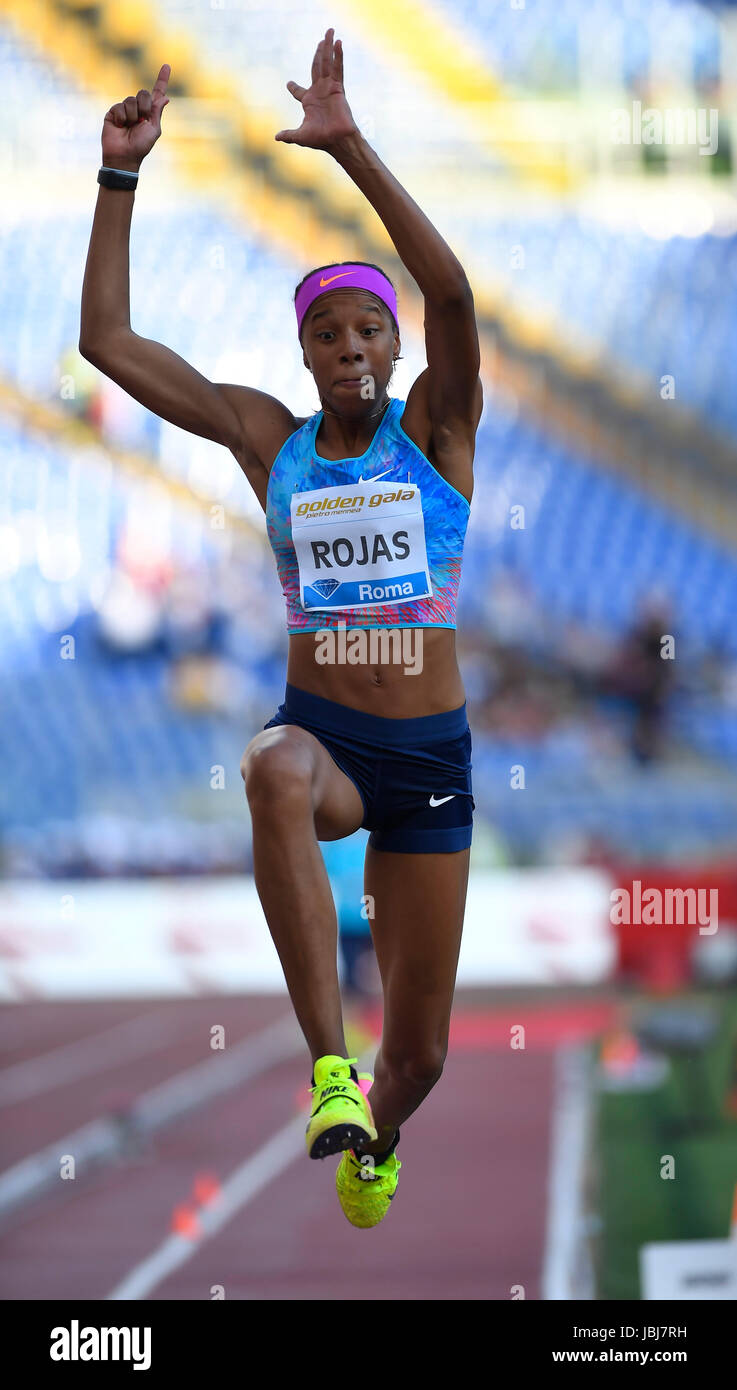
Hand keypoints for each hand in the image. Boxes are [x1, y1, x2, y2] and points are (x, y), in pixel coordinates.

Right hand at [101, 64, 170, 170]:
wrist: (123, 156)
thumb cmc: (140, 146)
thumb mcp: (153, 129)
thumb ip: (156, 111)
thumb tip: (166, 97)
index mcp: (150, 112)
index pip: (157, 92)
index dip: (162, 79)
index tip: (167, 65)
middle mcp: (138, 108)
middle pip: (143, 93)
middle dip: (144, 107)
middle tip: (140, 122)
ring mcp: (125, 109)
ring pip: (130, 100)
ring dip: (132, 116)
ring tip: (128, 127)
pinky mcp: (113, 112)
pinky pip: (119, 107)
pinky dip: (122, 118)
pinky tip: (119, 127)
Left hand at [275, 29, 358, 151]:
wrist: (337, 140)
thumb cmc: (321, 139)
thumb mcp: (300, 136)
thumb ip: (289, 134)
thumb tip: (277, 138)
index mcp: (309, 102)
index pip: (299, 91)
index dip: (293, 87)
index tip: (289, 84)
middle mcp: (319, 92)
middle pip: (317, 67)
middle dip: (319, 52)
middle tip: (322, 39)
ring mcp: (329, 88)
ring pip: (327, 63)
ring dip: (328, 46)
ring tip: (330, 31)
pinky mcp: (338, 88)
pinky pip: (338, 68)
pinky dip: (338, 56)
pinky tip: (338, 43)